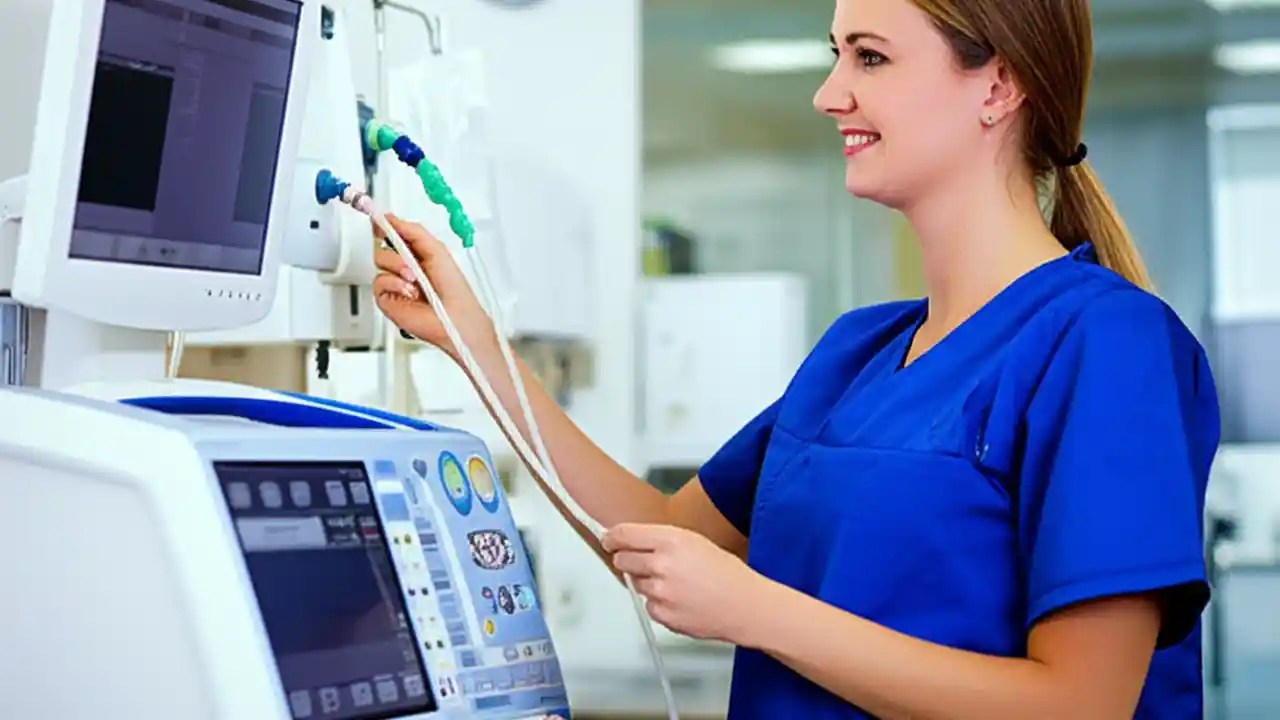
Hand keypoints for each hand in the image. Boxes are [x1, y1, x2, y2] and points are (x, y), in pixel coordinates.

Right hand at [371, 214, 491, 362]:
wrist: (454, 316)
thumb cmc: (453, 288)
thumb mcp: (435, 249)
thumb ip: (411, 231)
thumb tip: (390, 218)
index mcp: (417, 254)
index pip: (394, 236)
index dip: (385, 226)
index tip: (378, 219)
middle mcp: (404, 268)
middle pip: (383, 247)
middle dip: (397, 250)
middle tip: (411, 261)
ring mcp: (395, 284)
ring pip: (380, 262)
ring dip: (398, 266)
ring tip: (415, 279)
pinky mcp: (387, 299)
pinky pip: (378, 282)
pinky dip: (394, 284)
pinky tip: (408, 291)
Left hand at [602, 523, 767, 643]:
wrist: (745, 606)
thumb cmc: (727, 573)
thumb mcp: (695, 542)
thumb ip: (661, 542)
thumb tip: (633, 542)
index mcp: (670, 540)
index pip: (624, 535)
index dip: (612, 538)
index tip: (609, 540)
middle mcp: (661, 565)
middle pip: (622, 560)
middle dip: (627, 560)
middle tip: (643, 563)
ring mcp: (660, 592)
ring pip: (636, 584)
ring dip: (648, 583)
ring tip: (677, 585)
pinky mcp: (662, 615)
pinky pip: (649, 605)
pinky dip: (659, 603)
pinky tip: (681, 600)